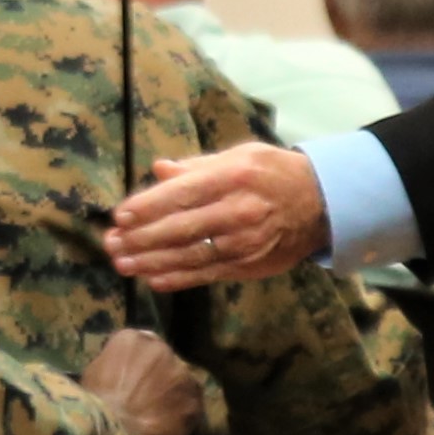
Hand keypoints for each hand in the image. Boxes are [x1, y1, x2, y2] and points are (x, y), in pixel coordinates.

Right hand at [81, 328, 205, 434]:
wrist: (117, 434)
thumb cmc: (96, 406)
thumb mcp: (93, 375)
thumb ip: (111, 364)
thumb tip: (118, 371)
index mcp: (132, 339)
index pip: (139, 345)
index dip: (136, 364)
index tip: (132, 380)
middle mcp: (161, 348)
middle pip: (162, 360)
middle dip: (156, 375)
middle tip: (145, 398)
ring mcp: (181, 371)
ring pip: (179, 380)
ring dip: (171, 393)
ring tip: (159, 414)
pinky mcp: (195, 396)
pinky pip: (191, 402)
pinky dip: (183, 412)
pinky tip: (170, 425)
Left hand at [109, 143, 327, 292]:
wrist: (322, 204)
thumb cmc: (272, 173)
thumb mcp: (239, 156)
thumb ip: (197, 166)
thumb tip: (159, 169)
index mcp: (234, 176)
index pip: (183, 193)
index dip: (148, 206)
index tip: (119, 215)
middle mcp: (239, 210)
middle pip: (181, 228)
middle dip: (141, 238)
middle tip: (110, 243)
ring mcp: (244, 242)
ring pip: (190, 255)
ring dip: (151, 261)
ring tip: (122, 263)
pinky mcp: (248, 265)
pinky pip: (206, 273)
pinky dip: (177, 277)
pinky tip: (152, 278)